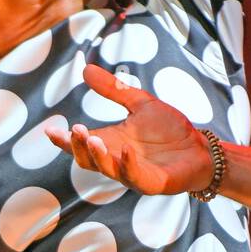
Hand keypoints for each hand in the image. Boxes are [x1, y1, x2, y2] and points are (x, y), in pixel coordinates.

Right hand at [45, 64, 215, 194]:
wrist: (200, 148)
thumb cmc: (170, 130)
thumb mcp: (141, 103)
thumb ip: (114, 89)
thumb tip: (86, 69)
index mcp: (111, 142)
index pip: (80, 144)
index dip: (64, 140)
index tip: (49, 129)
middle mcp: (117, 160)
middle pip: (87, 159)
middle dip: (77, 146)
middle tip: (74, 130)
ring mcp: (133, 174)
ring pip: (107, 170)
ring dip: (98, 156)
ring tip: (91, 139)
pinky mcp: (152, 182)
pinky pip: (136, 177)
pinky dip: (128, 165)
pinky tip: (126, 151)